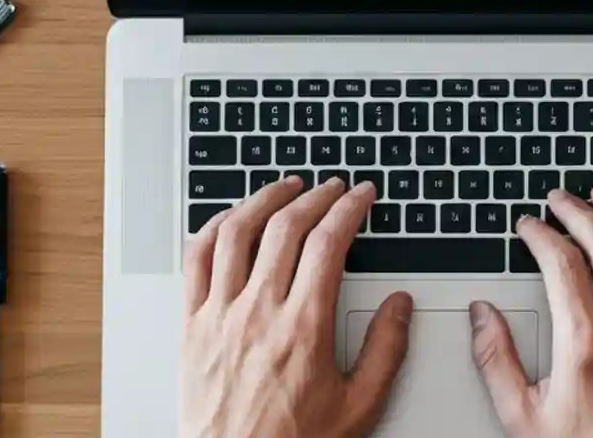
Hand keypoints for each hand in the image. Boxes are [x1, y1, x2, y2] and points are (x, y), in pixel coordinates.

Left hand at [181, 177, 412, 437]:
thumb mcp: (358, 405)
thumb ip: (386, 350)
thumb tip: (400, 306)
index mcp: (303, 327)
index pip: (329, 243)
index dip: (349, 208)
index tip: (361, 196)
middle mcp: (258, 312)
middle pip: (286, 228)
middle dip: (315, 197)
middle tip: (332, 188)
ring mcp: (220, 315)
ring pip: (237, 233)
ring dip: (264, 199)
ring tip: (286, 187)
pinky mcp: (192, 325)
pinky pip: (195, 260)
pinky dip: (213, 228)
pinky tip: (230, 219)